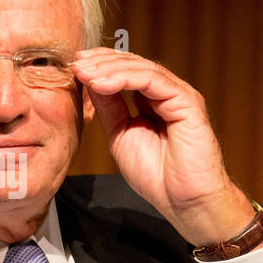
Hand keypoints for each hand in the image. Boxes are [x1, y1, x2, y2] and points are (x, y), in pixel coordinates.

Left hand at [70, 49, 262, 246]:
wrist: (182, 200)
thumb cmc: (155, 175)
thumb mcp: (120, 134)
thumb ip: (109, 108)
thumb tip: (90, 82)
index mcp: (153, 100)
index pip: (127, 72)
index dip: (101, 66)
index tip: (75, 67)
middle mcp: (168, 93)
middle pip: (134, 65)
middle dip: (102, 62)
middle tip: (76, 63)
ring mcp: (179, 95)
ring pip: (142, 69)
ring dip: (109, 69)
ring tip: (84, 73)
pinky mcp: (188, 102)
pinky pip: (153, 81)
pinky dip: (124, 79)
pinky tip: (100, 84)